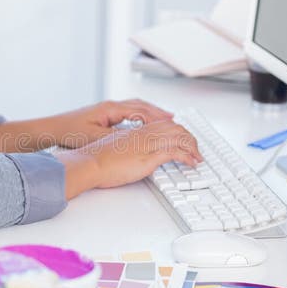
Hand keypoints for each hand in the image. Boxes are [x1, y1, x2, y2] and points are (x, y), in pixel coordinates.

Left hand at [0, 99, 173, 152]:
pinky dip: (140, 117)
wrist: (50, 130)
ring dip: (150, 114)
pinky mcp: (102, 115)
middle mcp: (110, 106)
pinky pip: (127, 113)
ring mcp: (106, 109)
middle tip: (174, 120)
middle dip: (159, 113)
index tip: (172, 122)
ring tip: (165, 120)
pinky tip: (143, 125)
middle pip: (141, 106)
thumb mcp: (96, 137)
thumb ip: (117, 137)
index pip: (140, 110)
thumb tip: (135, 139)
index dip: (157, 117)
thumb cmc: (69, 133)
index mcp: (110, 108)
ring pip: (135, 108)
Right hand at [55, 118, 201, 198]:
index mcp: (135, 131)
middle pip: (175, 128)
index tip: (183, 140)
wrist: (88, 162)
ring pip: (179, 137)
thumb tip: (130, 154)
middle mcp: (144, 134)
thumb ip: (125, 148)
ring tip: (198, 157)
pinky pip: (175, 152)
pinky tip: (192, 163)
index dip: (177, 131)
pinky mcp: (149, 156)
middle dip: (189, 138)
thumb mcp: (113, 148)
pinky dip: (188, 156)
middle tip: (195, 149)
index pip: (163, 124)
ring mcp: (147, 144)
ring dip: (192, 147)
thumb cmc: (95, 158)